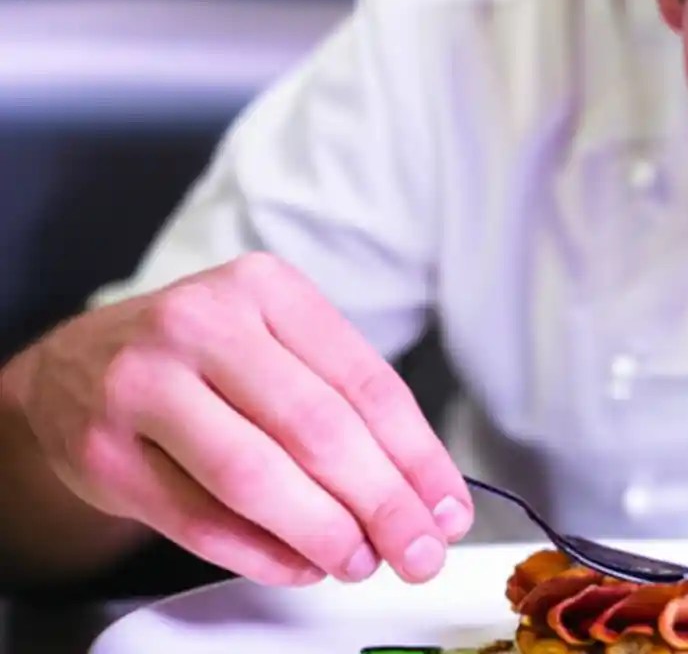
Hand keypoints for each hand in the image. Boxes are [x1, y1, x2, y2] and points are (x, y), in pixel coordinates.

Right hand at [5, 252, 471, 586]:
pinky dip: (262, 555)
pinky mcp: (103, 453)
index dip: (418, 455)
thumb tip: (427, 496)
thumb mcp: (277, 346)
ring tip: (361, 562)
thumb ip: (349, 408)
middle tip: (418, 551)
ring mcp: (142, 385)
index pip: (365, 381)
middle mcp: (200, 323)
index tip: (448, 508)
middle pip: (316, 428)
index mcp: (264, 287)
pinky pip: (199, 521)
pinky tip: (302, 566)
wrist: (75, 370)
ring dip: (323, 533)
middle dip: (382, 503)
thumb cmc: (204, 360)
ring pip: (254, 476)